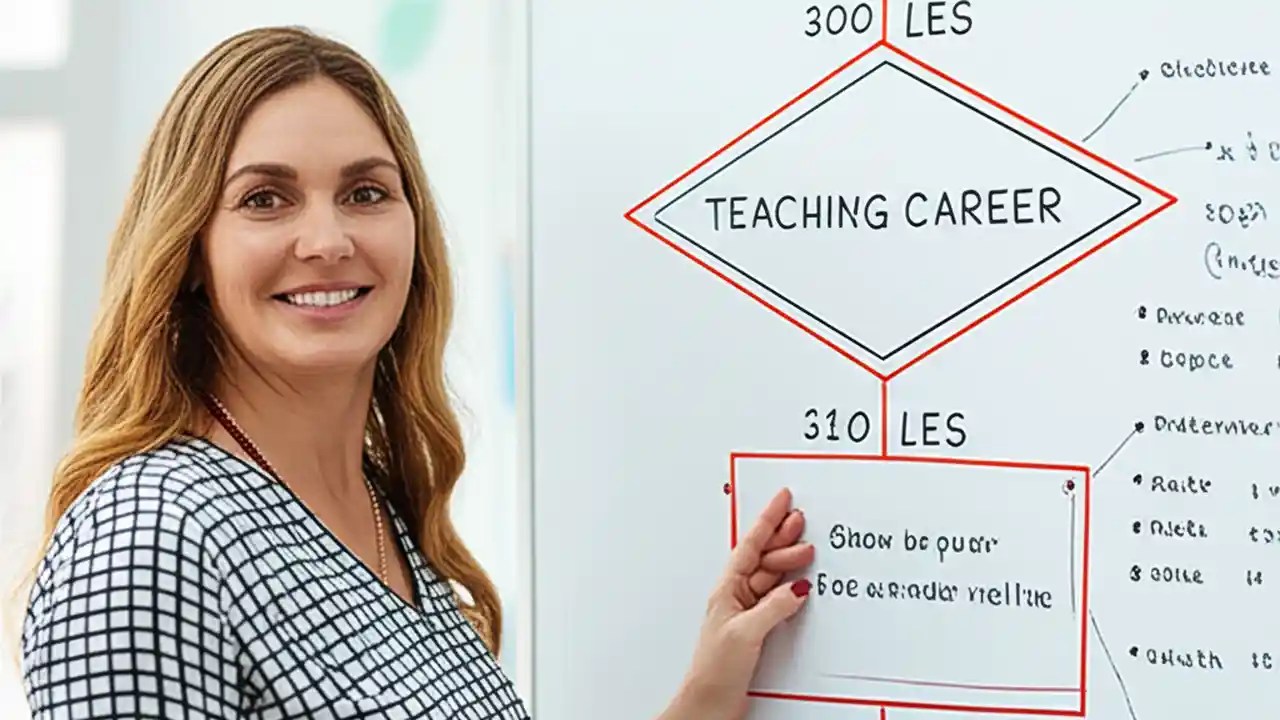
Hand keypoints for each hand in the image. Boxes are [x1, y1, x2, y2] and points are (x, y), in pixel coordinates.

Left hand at [663, 487, 814, 719]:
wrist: (710, 704)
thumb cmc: (714, 670)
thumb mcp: (746, 632)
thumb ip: (774, 607)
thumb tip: (797, 588)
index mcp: (727, 589)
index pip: (750, 545)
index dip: (767, 520)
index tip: (781, 500)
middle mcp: (736, 597)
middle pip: (763, 557)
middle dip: (782, 536)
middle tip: (802, 519)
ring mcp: (747, 613)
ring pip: (772, 577)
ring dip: (789, 561)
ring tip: (808, 549)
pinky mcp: (757, 630)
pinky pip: (778, 599)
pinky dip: (792, 588)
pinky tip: (802, 583)